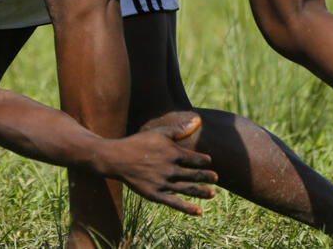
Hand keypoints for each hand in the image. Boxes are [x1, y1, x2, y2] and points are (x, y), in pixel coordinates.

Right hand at [96, 113, 216, 215]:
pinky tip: (199, 211)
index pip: (196, 159)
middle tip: (215, 178)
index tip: (208, 162)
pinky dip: (188, 208)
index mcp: (173, 152)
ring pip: (188, 188)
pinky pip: (175, 203)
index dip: (205, 161)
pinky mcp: (155, 195)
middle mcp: (170, 168)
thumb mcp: (159, 132)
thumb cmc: (139, 142)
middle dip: (207, 177)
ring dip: (202, 192)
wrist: (117, 158)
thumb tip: (198, 120)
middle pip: (195, 174)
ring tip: (212, 194)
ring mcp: (163, 183)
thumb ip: (179, 129)